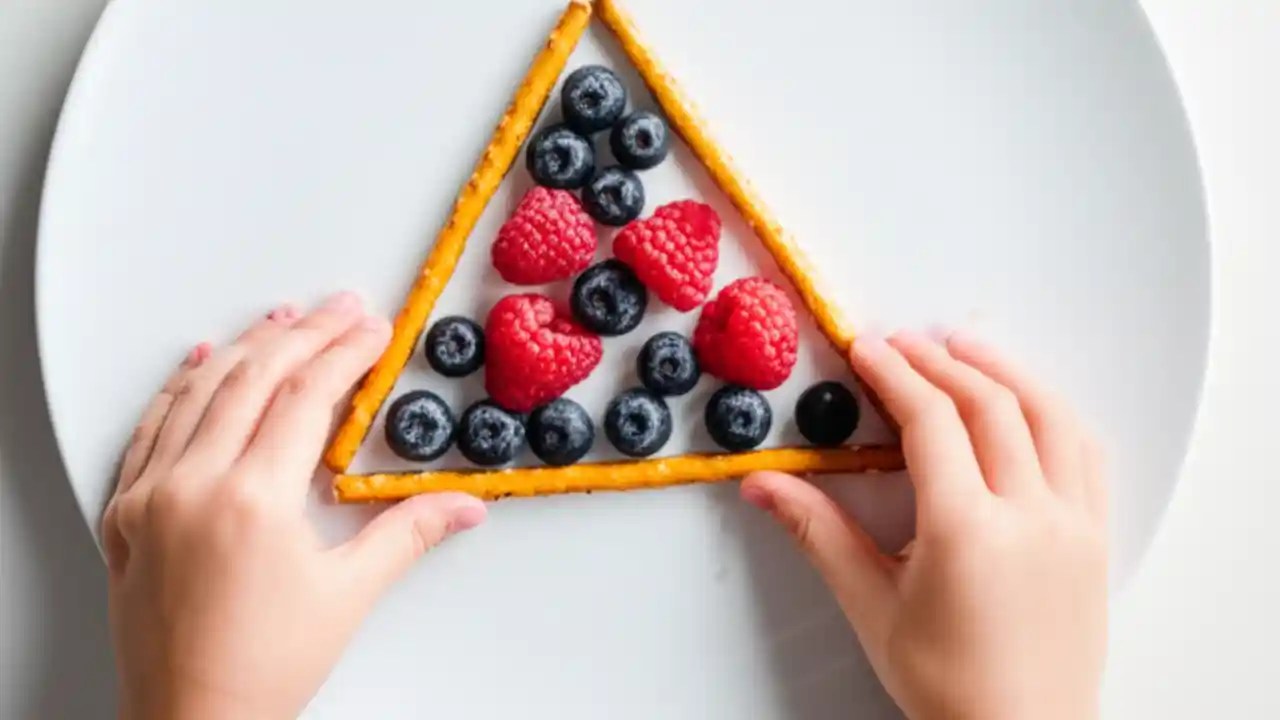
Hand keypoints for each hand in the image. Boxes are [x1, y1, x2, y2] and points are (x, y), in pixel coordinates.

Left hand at [102, 293, 487, 719]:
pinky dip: (178, 389)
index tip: (372, 329)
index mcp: (254, 500)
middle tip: (341, 308)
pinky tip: (200, 364)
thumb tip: (465, 505)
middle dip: (304, 334)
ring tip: (282, 318)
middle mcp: (194, 486)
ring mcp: (152, 496)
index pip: (306, 396)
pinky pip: (149, 430)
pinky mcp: (125, 513)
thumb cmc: (264, 667)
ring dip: (245, 348)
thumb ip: (408, 533)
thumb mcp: (349, 594)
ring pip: (199, 393)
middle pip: (254, 379)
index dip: (346, 353)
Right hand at [742, 332, 1106, 719]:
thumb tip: (762, 485)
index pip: (932, 421)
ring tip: (965, 345)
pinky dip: (1054, 412)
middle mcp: (1030, 516)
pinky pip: (1086, 452)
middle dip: (940, 361)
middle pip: (989, 404)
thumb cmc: (946, 686)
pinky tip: (1029, 400)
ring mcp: (1073, 524)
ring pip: (1048, 415)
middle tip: (902, 342)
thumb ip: (819, 533)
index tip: (868, 347)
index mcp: (968, 531)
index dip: (896, 374)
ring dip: (1004, 369)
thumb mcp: (872, 606)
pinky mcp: (1096, 538)